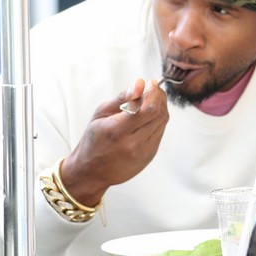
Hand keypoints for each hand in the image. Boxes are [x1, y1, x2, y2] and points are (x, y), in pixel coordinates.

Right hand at [61, 79, 169, 204]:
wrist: (92, 171)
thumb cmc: (93, 140)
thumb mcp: (101, 114)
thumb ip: (122, 98)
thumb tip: (140, 83)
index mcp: (117, 130)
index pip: (148, 109)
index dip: (154, 93)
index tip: (151, 83)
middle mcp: (133, 143)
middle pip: (159, 114)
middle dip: (159, 97)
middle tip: (152, 88)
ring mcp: (144, 151)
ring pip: (162, 122)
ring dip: (160, 107)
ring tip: (150, 100)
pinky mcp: (150, 156)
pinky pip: (160, 132)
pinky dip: (157, 120)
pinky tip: (148, 116)